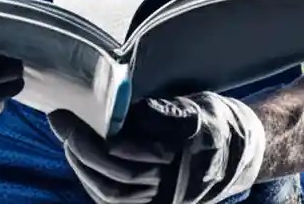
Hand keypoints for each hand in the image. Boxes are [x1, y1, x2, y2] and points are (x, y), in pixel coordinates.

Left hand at [50, 93, 265, 203]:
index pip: (124, 157)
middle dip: (79, 149)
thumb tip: (135, 113)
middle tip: (60, 120)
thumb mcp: (202, 109)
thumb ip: (169, 114)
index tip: (69, 115)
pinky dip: (94, 183)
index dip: (91, 139)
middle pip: (112, 180)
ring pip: (110, 196)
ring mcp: (162, 201)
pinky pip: (118, 203)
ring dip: (82, 168)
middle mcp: (171, 189)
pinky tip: (81, 160)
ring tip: (68, 138)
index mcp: (182, 160)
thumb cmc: (220, 126)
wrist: (243, 155)